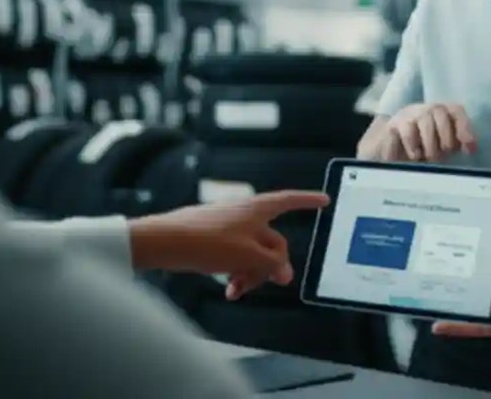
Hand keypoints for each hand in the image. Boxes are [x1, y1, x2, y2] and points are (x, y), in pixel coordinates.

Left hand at [129, 190, 329, 298]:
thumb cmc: (208, 242)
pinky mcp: (215, 238)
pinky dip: (236, 272)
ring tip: (236, 290)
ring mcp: (230, 226)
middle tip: (262, 284)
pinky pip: (236, 256)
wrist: (165, 242)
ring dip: (250, 273)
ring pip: (253, 252)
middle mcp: (246, 214)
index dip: (308, 201)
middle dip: (269, 265)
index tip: (325, 200)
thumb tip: (286, 274)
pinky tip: (228, 289)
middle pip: (272, 240)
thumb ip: (271, 265)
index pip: (290, 200)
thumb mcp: (248, 256)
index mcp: (257, 209)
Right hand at [381, 103, 477, 161]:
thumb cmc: (425, 144)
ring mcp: (409, 115)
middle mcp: (427, 109)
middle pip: (439, 112)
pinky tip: (415, 157)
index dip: (464, 128)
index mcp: (443, 112)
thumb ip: (459, 143)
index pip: (456, 111)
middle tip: (442, 156)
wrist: (393, 144)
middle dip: (445, 139)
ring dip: (429, 144)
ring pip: (424, 121)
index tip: (468, 150)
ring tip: (428, 158)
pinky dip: (413, 147)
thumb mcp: (444, 143)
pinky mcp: (394, 125)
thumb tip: (471, 149)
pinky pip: (407, 133)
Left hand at [431, 219, 490, 338]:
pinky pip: (475, 278)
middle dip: (454, 316)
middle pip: (476, 313)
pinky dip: (461, 276)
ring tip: (431, 292)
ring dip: (455, 297)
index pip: (490, 321)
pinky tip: (445, 267)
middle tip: (429, 309)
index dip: (469, 328)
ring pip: (473, 296)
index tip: (444, 326)